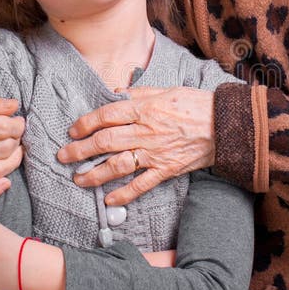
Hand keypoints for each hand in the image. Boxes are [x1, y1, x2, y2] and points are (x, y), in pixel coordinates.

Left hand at [57, 86, 214, 204]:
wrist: (225, 125)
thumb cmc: (196, 105)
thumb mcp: (166, 90)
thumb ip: (139, 93)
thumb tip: (115, 94)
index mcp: (145, 108)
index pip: (107, 115)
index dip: (86, 123)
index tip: (73, 130)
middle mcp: (146, 131)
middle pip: (105, 141)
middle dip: (80, 150)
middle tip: (63, 156)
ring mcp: (156, 152)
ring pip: (118, 164)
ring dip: (95, 173)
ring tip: (79, 179)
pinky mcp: (166, 169)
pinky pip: (141, 184)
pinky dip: (124, 193)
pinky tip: (108, 199)